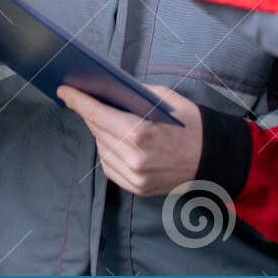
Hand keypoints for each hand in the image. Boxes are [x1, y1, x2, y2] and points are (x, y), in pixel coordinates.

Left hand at [57, 85, 203, 196]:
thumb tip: (106, 89)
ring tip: (100, 118)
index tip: (64, 90)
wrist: (213, 157)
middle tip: (80, 99)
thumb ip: (133, 94)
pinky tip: (112, 140)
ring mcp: (135, 177)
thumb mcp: (164, 98)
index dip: (78, 101)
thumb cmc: (189, 124)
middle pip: (97, 131)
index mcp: (139, 133)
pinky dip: (107, 152)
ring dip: (98, 133)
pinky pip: (110, 167)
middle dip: (87, 113)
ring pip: (101, 150)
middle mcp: (133, 158)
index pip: (97, 115)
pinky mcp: (137, 188)